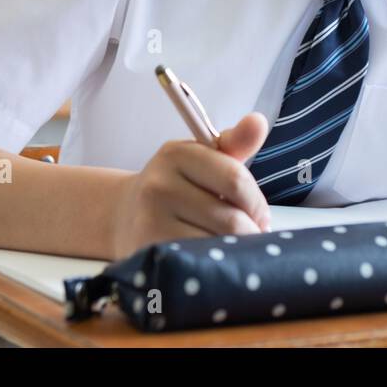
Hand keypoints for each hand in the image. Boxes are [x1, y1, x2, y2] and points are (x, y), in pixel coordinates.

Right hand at [109, 111, 271, 258]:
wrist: (126, 215)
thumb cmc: (178, 186)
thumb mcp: (204, 159)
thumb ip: (235, 142)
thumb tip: (258, 121)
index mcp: (177, 154)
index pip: (235, 179)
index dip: (257, 203)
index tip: (260, 215)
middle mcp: (159, 185)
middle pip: (230, 218)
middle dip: (251, 232)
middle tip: (252, 238)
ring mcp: (150, 220)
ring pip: (217, 244)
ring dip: (235, 252)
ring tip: (234, 249)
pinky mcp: (148, 251)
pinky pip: (199, 264)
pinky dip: (214, 266)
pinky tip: (214, 261)